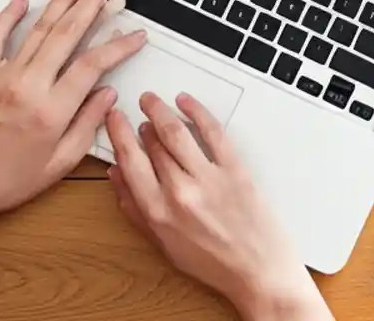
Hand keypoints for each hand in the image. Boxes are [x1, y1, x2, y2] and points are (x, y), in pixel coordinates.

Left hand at [0, 0, 146, 234]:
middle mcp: (29, 85)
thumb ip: (87, 125)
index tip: (137, 34)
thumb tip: (108, 94)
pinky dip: (9, 15)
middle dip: (93, 1)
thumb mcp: (59, 164)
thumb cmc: (7, 180)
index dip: (119, 45)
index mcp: (52, 111)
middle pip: (68, 32)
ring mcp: (3, 75)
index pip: (94, 64)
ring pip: (38, 27)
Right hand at [106, 93, 333, 320]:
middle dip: (142, 123)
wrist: (258, 271)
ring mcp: (209, 179)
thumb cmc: (214, 262)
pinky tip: (186, 102)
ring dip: (160, 111)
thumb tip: (116, 177)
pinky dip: (196, 111)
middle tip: (138, 111)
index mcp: (158, 212)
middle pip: (152, 145)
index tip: (114, 119)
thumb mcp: (163, 243)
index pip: (130, 161)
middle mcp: (180, 193)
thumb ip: (135, 209)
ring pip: (176, 133)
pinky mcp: (235, 170)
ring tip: (153, 101)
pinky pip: (212, 132)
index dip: (119, 134)